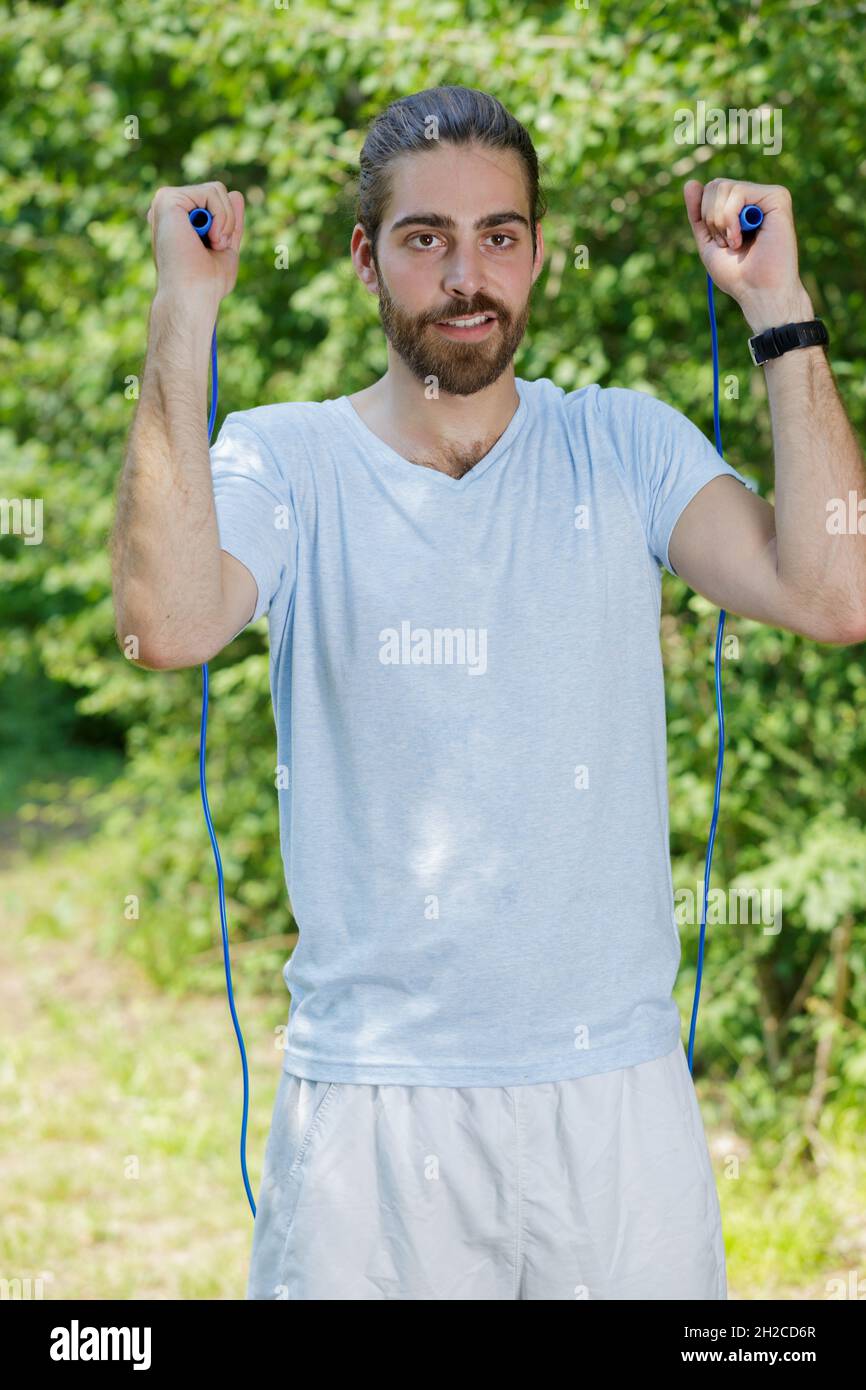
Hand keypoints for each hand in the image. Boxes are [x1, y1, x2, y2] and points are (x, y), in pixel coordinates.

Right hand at [146, 181, 244, 309]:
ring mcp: (165, 201)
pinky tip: (210, 237)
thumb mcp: (225, 247)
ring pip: (217, 190)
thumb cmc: (207, 283)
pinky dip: (222, 216)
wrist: (193, 295)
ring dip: (226, 221)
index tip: (218, 249)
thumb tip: (237, 194)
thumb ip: (229, 222)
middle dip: (228, 222)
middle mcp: (169, 209)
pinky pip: (212, 191)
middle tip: (216, 247)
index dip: (227, 224)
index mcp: (179, 220)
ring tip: (212, 244)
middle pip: (217, 192)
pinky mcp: (167, 197)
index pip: (215, 202)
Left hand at [683, 178, 812, 332]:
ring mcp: (767, 196)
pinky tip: (742, 237)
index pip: (711, 190)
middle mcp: (755, 198)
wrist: (759, 292)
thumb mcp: (708, 241)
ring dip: (720, 222)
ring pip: (724, 187)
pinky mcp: (778, 196)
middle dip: (711, 218)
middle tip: (727, 244)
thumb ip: (698, 214)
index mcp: (741, 208)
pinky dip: (730, 219)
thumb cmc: (737, 274)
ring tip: (736, 243)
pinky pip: (738, 191)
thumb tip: (690, 182)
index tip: (719, 242)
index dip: (705, 216)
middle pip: (715, 185)